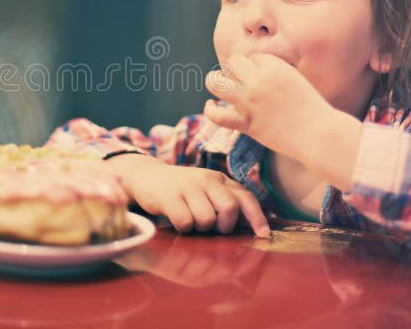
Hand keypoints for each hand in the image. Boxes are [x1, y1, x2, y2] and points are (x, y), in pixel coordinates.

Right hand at [107, 153, 269, 236]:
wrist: (146, 177)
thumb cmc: (182, 190)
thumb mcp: (206, 190)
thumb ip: (227, 201)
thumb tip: (252, 225)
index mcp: (219, 179)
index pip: (245, 196)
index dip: (257, 217)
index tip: (264, 234)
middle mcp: (206, 179)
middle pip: (229, 209)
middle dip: (224, 226)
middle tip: (212, 228)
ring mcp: (187, 186)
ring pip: (207, 219)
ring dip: (200, 228)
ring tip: (191, 221)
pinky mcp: (168, 196)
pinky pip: (185, 222)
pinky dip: (183, 228)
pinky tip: (177, 221)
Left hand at [204, 53, 362, 189]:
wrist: (319, 134)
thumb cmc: (310, 108)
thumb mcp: (294, 79)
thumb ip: (273, 73)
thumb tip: (249, 70)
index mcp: (275, 66)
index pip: (253, 57)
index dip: (256, 66)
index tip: (263, 76)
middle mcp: (259, 81)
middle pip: (234, 62)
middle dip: (236, 68)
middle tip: (240, 79)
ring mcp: (250, 102)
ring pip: (215, 82)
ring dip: (214, 80)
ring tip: (216, 82)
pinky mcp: (246, 123)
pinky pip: (217, 115)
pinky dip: (210, 109)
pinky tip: (211, 105)